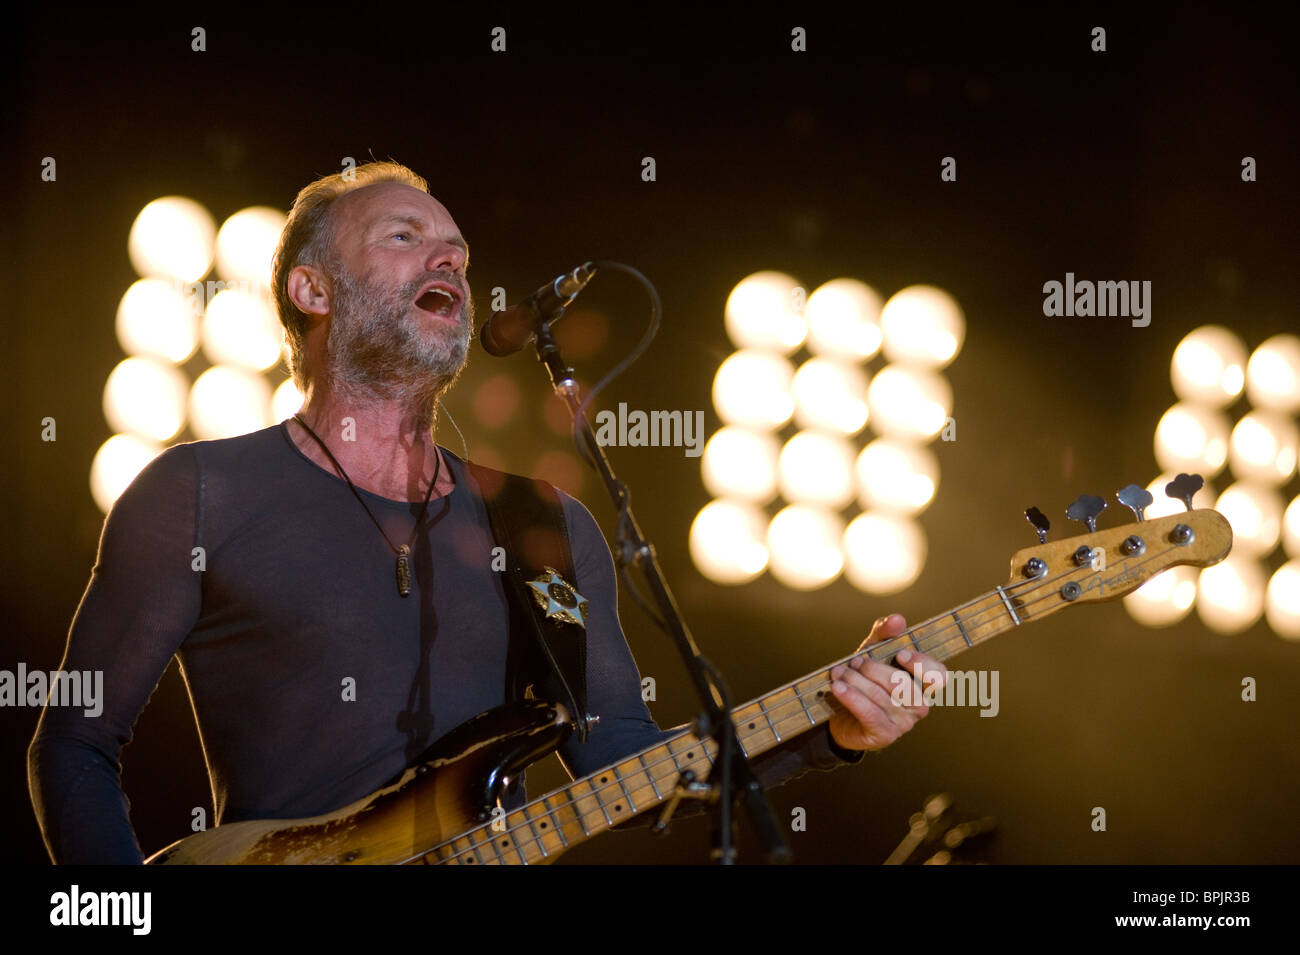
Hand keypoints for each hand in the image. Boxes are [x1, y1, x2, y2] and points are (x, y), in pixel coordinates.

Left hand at [827, 613, 946, 752]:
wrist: (842, 715)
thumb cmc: (864, 680)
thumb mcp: (873, 653)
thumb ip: (884, 634)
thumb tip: (898, 619)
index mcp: (922, 684)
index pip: (939, 676)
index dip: (922, 665)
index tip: (900, 654)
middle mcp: (919, 705)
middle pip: (903, 684)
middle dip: (874, 670)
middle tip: (854, 662)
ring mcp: (904, 723)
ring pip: (882, 697)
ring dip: (855, 681)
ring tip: (838, 673)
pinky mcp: (885, 734)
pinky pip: (870, 713)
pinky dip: (852, 697)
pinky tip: (838, 687)